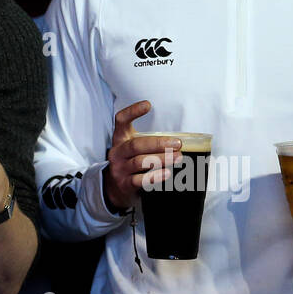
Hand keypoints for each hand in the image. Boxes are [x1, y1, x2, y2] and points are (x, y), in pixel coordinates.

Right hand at [101, 99, 178, 213]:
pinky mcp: (124, 184)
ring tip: (178, 157)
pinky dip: (154, 177)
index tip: (148, 105)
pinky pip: (140, 180)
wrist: (114, 189)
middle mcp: (117, 152)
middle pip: (136, 145)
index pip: (121, 121)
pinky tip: (166, 173)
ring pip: (140, 162)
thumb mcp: (133, 148)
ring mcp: (120, 169)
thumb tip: (177, 140)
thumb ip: (148, 142)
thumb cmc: (130, 163)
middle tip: (178, 144)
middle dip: (159, 143)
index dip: (132, 111)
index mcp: (120, 139)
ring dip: (161, 159)